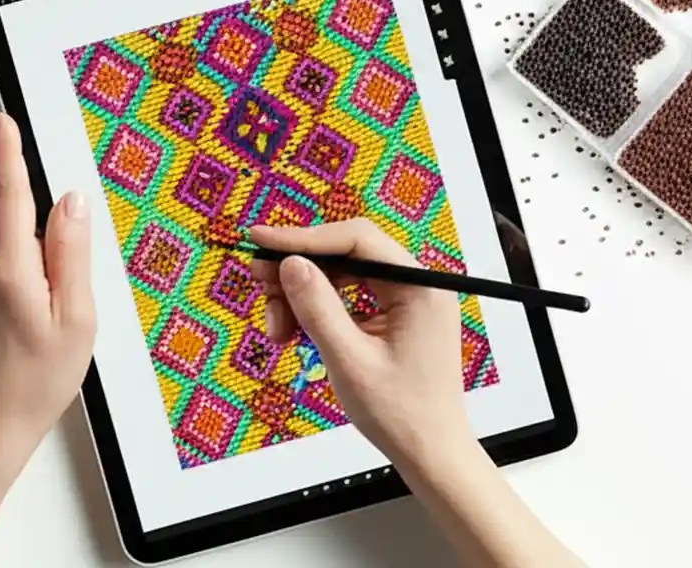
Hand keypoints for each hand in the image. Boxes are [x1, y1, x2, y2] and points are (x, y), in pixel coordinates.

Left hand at [0, 112, 96, 454]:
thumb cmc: (39, 380)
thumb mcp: (77, 317)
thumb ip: (73, 252)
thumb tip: (70, 202)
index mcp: (12, 269)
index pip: (12, 196)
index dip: (9, 154)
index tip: (3, 121)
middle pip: (22, 238)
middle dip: (46, 261)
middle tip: (59, 314)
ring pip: (8, 262)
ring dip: (27, 284)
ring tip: (36, 333)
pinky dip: (7, 298)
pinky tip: (15, 336)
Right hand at [249, 219, 471, 466]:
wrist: (432, 454)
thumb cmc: (402, 415)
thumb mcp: (349, 360)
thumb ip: (318, 308)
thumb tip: (290, 264)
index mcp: (419, 287)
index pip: (355, 240)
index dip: (303, 237)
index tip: (260, 241)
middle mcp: (417, 285)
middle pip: (346, 255)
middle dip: (299, 270)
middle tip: (260, 286)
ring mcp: (407, 300)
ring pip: (342, 277)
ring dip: (303, 296)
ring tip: (278, 330)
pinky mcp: (395, 317)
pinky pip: (349, 298)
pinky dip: (319, 311)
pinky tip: (296, 331)